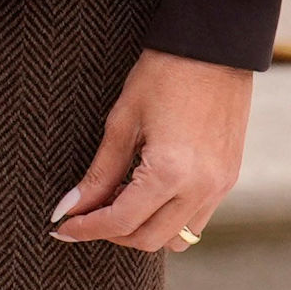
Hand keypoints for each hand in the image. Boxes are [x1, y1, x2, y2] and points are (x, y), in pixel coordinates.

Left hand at [53, 49, 253, 251]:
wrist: (214, 49)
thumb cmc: (162, 76)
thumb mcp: (121, 123)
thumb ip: (99, 174)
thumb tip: (70, 208)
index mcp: (170, 173)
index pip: (122, 222)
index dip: (86, 228)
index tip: (61, 227)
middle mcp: (201, 189)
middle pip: (149, 240)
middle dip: (111, 233)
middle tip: (83, 214)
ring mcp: (220, 187)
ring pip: (177, 237)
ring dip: (142, 229)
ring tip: (115, 200)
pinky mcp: (229, 179)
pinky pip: (196, 218)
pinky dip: (167, 217)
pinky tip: (144, 191)